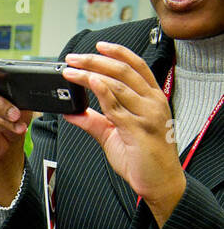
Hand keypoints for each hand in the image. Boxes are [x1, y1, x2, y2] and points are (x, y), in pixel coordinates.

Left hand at [62, 43, 185, 224]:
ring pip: (118, 84)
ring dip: (91, 74)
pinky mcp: (139, 128)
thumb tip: (71, 112)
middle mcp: (153, 101)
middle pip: (124, 71)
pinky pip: (117, 106)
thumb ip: (94, 122)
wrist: (158, 182)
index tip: (97, 46)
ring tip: (71, 70)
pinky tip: (89, 82)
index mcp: (151, 98)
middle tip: (73, 58)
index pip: (136, 66)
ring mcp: (147, 113)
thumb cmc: (141, 158)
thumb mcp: (113, 134)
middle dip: (95, 61)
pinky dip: (102, 91)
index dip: (117, 53)